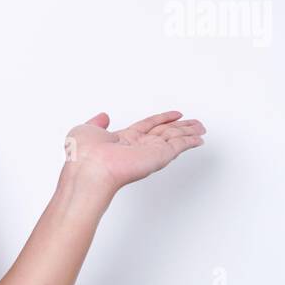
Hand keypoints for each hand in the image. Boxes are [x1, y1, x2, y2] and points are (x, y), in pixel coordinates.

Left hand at [63, 110, 205, 193]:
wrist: (90, 170)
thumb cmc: (83, 155)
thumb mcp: (85, 130)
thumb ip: (96, 123)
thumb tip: (103, 116)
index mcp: (123, 139)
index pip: (148, 125)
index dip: (162, 118)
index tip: (175, 114)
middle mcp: (138, 146)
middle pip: (165, 132)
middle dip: (181, 127)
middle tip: (195, 123)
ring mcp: (149, 152)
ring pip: (174, 137)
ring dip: (189, 132)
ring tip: (202, 127)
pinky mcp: (158, 157)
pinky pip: (178, 146)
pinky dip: (190, 141)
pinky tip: (199, 138)